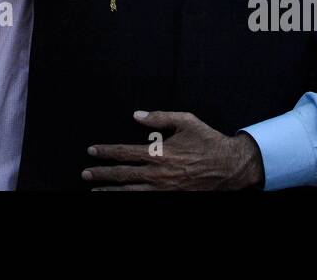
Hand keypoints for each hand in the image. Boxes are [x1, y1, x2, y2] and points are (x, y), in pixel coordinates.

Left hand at [82, 111, 262, 189]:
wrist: (230, 167)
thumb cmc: (208, 141)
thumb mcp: (185, 121)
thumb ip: (159, 117)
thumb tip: (136, 115)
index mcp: (159, 153)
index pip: (124, 153)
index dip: (106, 152)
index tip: (92, 151)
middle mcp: (158, 174)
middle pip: (122, 175)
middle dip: (101, 175)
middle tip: (85, 174)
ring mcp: (164, 190)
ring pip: (131, 192)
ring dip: (111, 192)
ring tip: (95, 191)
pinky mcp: (172, 198)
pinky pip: (146, 201)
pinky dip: (131, 199)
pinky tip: (121, 198)